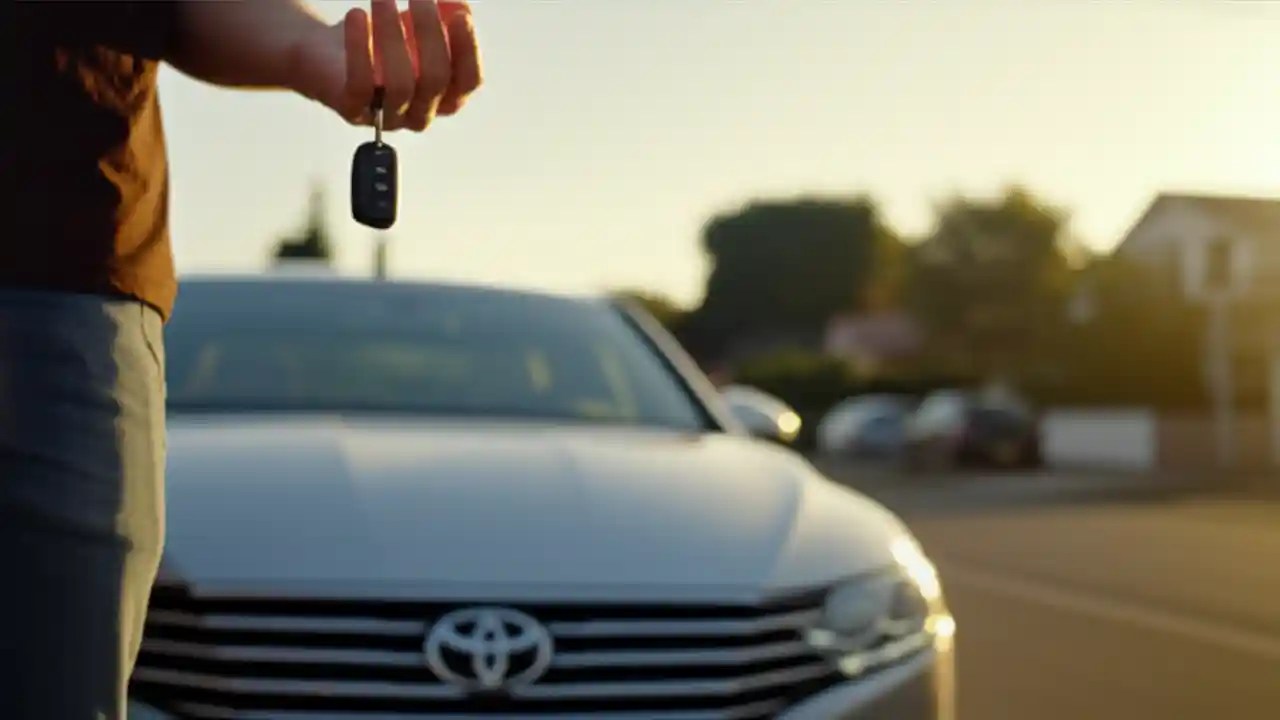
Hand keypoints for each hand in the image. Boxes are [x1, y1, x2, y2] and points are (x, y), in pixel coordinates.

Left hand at [289, 0, 481, 131]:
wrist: (325, 54)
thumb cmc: (380, 40)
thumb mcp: (415, 24)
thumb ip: (442, 16)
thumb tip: (460, 9)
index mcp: (444, 96)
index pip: (469, 81)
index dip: (468, 50)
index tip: (460, 16)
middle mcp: (421, 113)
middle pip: (436, 80)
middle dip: (429, 33)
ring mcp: (387, 116)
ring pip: (401, 84)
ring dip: (392, 34)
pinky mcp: (353, 110)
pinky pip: (360, 84)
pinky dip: (359, 47)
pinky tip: (357, 14)